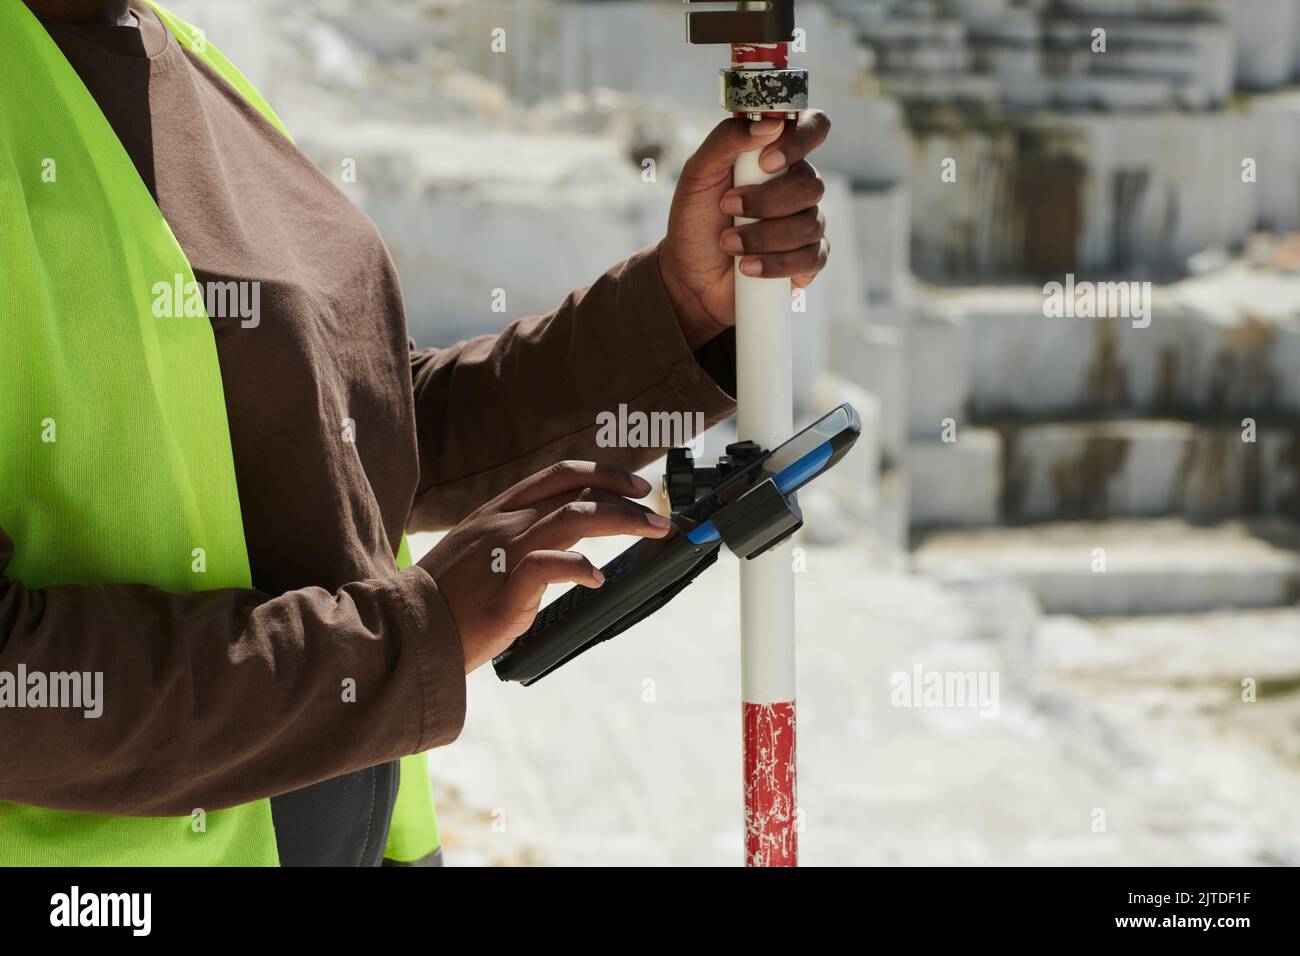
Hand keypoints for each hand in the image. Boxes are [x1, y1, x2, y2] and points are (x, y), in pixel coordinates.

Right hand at [418, 461, 671, 672]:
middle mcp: (505, 523)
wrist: (407, 629)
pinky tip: (599, 579)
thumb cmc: (445, 596)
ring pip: (575, 517)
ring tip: (652, 533)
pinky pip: (550, 565)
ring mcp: (505, 553)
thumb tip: (564, 538)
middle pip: (578, 492)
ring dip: (623, 522)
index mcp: (500, 510)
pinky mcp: (506, 591)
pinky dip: (580, 568)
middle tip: (659, 515)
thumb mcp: (478, 547)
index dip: (604, 473)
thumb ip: (515, 534)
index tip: (636, 485)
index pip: (560, 474)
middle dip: (627, 500)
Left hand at [659, 110, 831, 350]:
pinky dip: (774, 263)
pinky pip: (811, 258)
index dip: (799, 140)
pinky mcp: (808, 260)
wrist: (689, 275)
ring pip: (810, 224)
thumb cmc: (695, 220)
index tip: (766, 161)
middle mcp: (797, 187)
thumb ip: (726, 140)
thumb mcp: (698, 175)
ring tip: (728, 243)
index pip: (812, 128)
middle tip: (726, 207)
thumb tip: (769, 125)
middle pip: (811, 185)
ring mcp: (807, 224)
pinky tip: (747, 267)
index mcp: (777, 156)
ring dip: (762, 236)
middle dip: (766, 202)